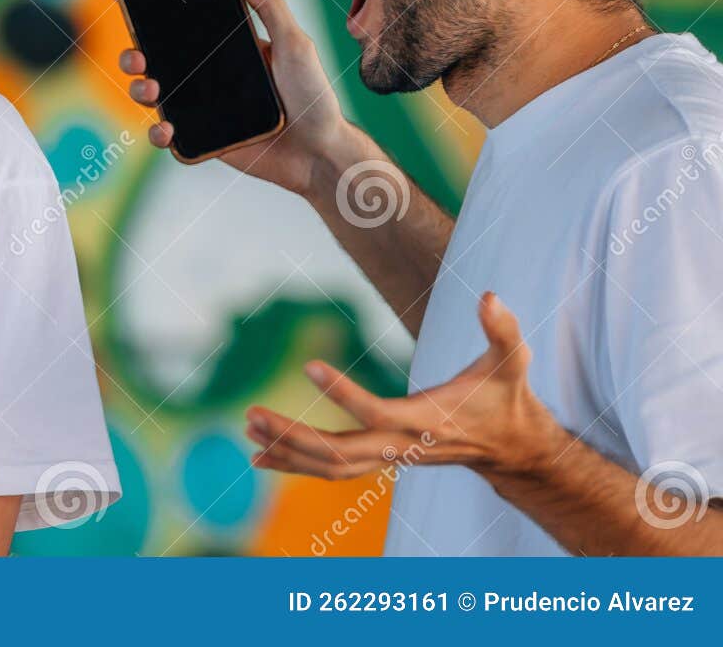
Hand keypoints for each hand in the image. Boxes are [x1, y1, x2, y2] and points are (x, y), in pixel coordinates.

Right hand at [118, 0, 349, 195]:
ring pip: (154, 95)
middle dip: (134, 54)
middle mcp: (209, 76)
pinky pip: (168, 135)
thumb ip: (270, 7)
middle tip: (137, 56)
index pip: (181, 26)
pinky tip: (166, 128)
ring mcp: (203, 108)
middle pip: (157, 60)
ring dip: (139, 89)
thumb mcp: (296, 44)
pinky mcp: (203, 139)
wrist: (320, 153)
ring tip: (151, 90)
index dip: (150, 12)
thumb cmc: (314, 96)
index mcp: (226, 49)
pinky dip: (158, 133)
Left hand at [245, 292, 564, 479]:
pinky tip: (260, 456)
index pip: (378, 413)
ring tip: (248, 428)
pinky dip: (296, 464)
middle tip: (252, 414)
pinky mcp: (382, 459)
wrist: (513, 449)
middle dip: (295, 436)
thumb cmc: (508, 398)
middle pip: (342, 451)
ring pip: (332, 465)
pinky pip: (333, 468)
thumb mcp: (513, 361)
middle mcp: (404, 446)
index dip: (343, 392)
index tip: (308, 364)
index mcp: (428, 421)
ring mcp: (391, 458)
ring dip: (288, 450)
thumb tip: (489, 294)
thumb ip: (502, 330)